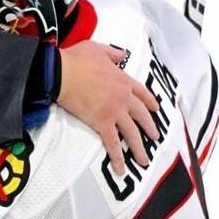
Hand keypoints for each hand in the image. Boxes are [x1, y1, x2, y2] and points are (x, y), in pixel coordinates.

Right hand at [57, 42, 160, 174]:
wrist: (63, 73)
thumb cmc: (77, 59)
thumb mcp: (98, 49)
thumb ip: (113, 53)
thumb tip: (122, 54)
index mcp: (123, 79)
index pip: (142, 93)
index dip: (150, 101)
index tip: (155, 109)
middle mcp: (123, 97)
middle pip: (142, 116)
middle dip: (150, 127)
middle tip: (156, 137)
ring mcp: (114, 112)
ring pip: (132, 133)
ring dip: (139, 149)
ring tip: (144, 161)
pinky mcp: (102, 124)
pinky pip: (113, 144)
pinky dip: (117, 158)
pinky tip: (121, 170)